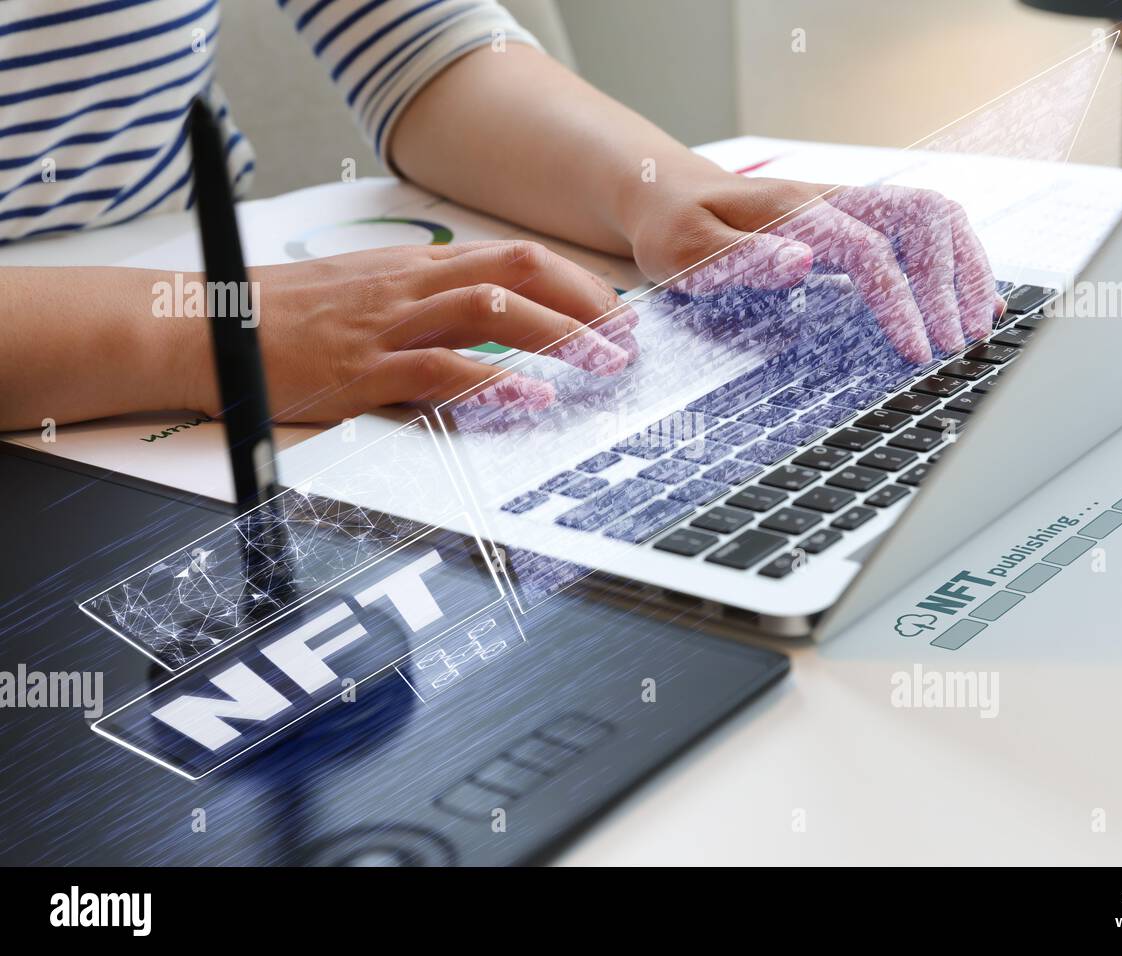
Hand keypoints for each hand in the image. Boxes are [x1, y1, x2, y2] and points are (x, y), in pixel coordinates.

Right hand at [182, 241, 637, 421]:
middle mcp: (411, 286)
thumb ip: (428, 303)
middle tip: (626, 339)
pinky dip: (492, 382)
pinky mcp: (362, 369)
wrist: (209, 325)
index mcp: (416, 268)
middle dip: (584, 302)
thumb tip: (493, 321)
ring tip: (601, 364)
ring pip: (490, 311)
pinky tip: (531, 397)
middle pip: (517, 271)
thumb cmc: (288, 314)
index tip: (615, 310)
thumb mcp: (368, 294)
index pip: (513, 258)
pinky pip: (438, 370)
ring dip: (557, 335)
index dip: (574, 281)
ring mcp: (387, 325)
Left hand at [623, 172, 1002, 363]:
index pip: (870, 250)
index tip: (916, 352)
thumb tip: (805, 264)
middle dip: (950, 282)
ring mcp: (851, 206)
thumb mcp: (686, 251)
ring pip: (935, 219)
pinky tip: (969, 300)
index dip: (900, 301)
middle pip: (924, 219)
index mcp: (795, 210)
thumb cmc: (675, 229)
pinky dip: (954, 262)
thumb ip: (740, 260)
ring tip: (976, 327)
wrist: (669, 195)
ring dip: (964, 269)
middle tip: (956, 346)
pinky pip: (924, 231)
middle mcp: (834, 198)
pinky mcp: (858, 221)